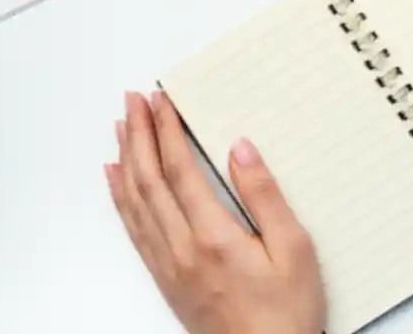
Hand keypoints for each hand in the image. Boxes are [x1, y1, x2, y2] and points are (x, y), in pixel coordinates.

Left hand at [105, 91, 325, 333]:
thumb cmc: (286, 315)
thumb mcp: (295, 250)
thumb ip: (264, 197)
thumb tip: (241, 149)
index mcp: (213, 237)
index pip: (180, 170)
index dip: (166, 130)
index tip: (161, 99)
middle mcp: (182, 250)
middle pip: (149, 180)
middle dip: (139, 135)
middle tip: (133, 100)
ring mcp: (169, 266)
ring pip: (135, 203)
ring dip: (125, 160)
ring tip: (121, 128)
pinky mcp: (166, 280)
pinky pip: (134, 229)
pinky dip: (121, 199)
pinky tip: (117, 181)